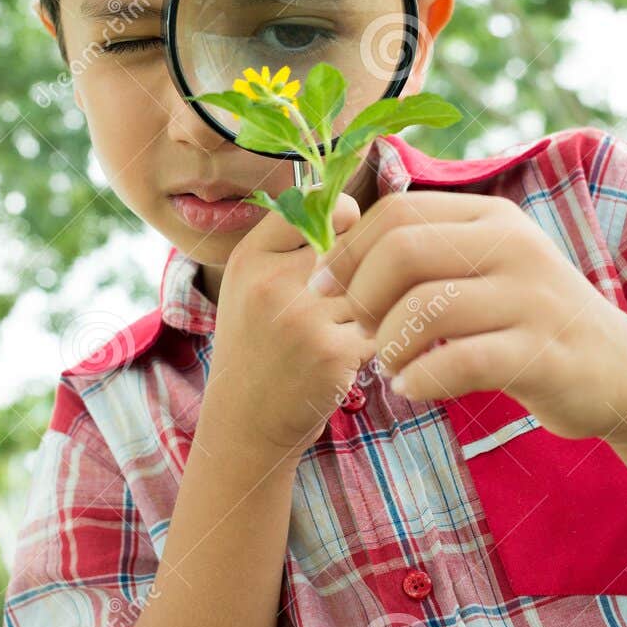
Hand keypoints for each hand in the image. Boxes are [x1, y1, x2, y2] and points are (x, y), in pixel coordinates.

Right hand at [205, 192, 373, 457]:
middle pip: (353, 244)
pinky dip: (378, 337)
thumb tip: (354, 206)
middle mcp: (271, 283)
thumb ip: (289, 243)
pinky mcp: (332, 354)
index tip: (349, 236)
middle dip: (365, 264)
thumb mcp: (250, 283)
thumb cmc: (257, 345)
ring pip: (373, 285)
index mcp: (250, 257)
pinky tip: (355, 351)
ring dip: (375, 302)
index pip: (314, 206)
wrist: (245, 420)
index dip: (344, 215)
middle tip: (354, 289)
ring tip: (351, 323)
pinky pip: (381, 325)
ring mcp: (302, 319)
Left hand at [308, 190, 626, 439]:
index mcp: (491, 217)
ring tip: (388, 366)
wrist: (621, 372)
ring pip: (426, 306)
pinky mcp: (542, 353)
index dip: (347, 250)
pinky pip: (459, 360)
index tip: (324, 287)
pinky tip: (413, 389)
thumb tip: (335, 250)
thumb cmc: (529, 322)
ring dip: (389, 344)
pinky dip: (421, 379)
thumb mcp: (485, 269)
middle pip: (404, 249)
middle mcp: (513, 246)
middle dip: (362, 295)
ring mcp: (531, 298)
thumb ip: (427, 253)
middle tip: (359, 332)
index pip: (398, 212)